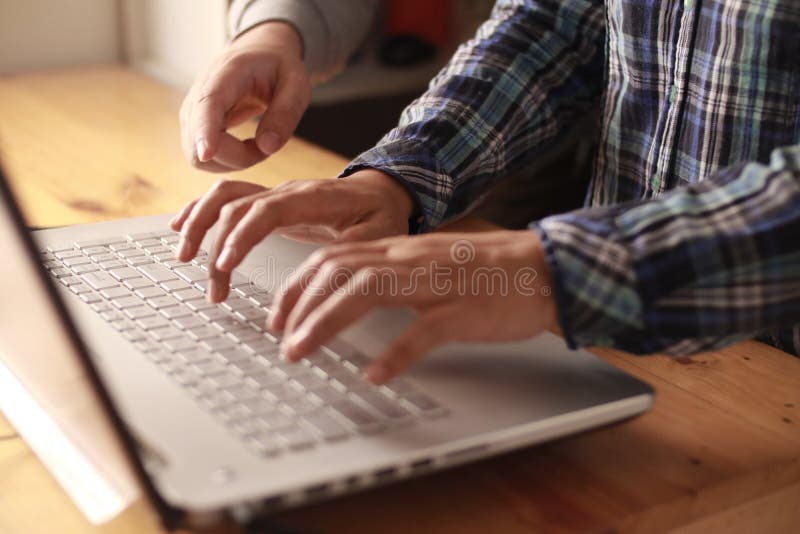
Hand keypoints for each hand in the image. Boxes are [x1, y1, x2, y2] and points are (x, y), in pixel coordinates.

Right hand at [169, 169, 413, 301]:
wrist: (381, 192)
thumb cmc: (382, 214)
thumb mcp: (380, 235)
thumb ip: (353, 251)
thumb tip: (322, 276)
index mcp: (314, 197)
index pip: (268, 209)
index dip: (243, 234)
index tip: (227, 263)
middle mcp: (288, 190)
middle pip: (238, 206)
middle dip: (218, 246)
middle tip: (215, 290)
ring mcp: (275, 193)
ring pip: (225, 196)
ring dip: (200, 224)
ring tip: (185, 258)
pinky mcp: (269, 201)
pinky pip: (228, 197)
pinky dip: (201, 209)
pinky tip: (181, 226)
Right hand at [179, 22, 309, 171]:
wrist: (260, 55)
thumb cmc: (279, 69)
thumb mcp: (296, 85)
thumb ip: (287, 112)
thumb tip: (267, 147)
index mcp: (226, 74)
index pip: (208, 103)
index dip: (205, 130)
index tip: (206, 153)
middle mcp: (199, 92)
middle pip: (199, 140)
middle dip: (237, 157)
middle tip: (269, 144)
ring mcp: (192, 112)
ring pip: (198, 155)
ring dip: (233, 161)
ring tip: (260, 144)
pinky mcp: (194, 127)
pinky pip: (201, 158)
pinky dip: (226, 162)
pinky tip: (247, 148)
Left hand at [272, 231, 556, 383]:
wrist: (544, 267)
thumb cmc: (489, 270)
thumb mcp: (431, 264)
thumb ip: (393, 274)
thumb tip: (352, 293)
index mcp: (401, 250)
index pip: (334, 256)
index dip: (298, 284)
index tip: (279, 313)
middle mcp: (410, 260)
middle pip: (338, 269)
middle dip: (299, 303)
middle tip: (280, 337)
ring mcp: (436, 283)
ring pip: (366, 291)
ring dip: (325, 322)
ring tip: (300, 351)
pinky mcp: (463, 310)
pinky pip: (422, 331)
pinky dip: (394, 354)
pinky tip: (374, 375)